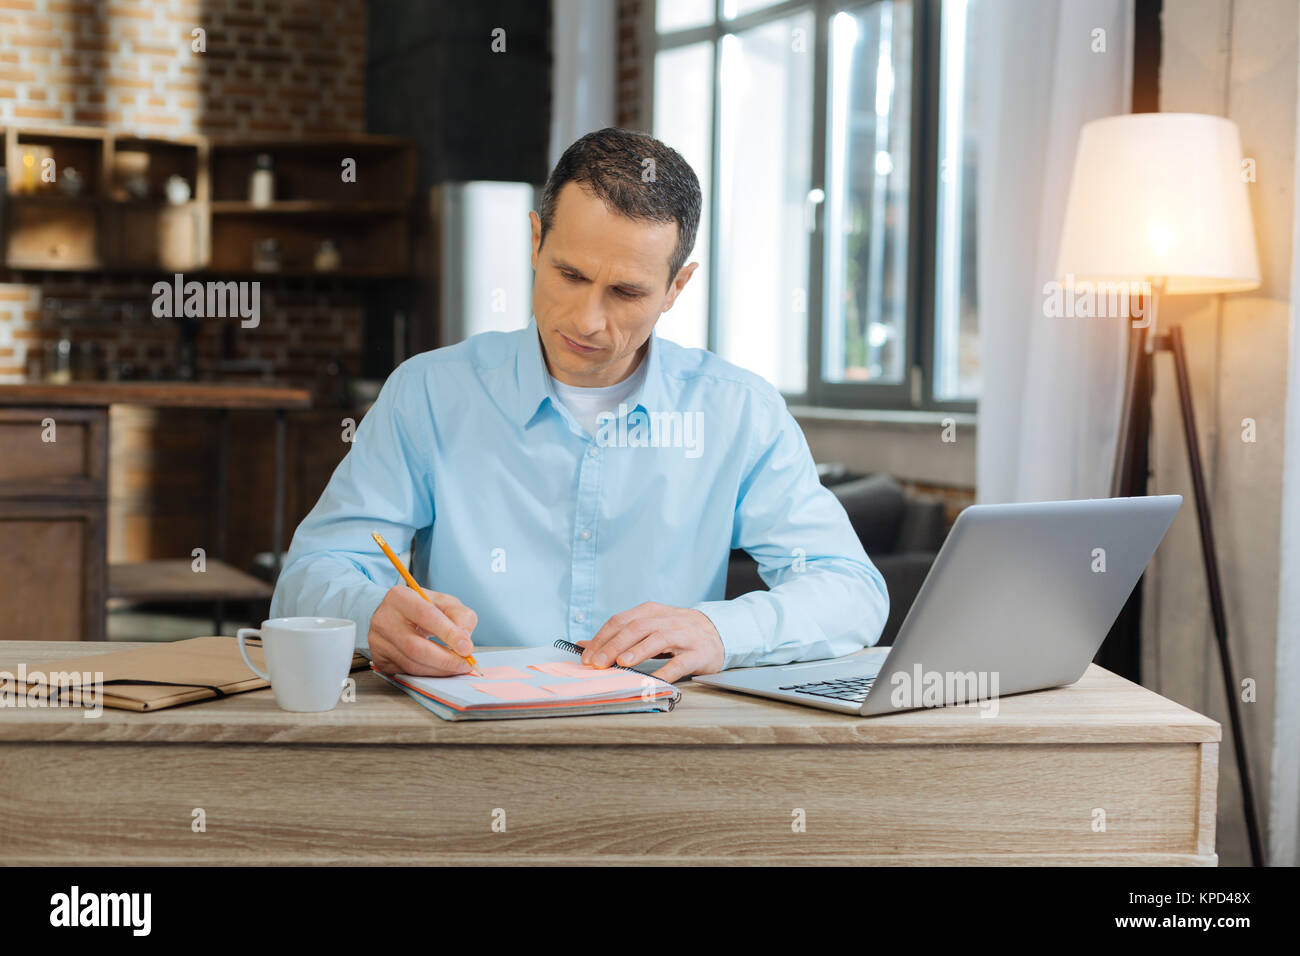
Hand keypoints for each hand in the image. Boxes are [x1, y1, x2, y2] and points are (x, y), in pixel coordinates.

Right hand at [367, 585, 478, 676]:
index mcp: (400, 597)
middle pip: (415, 647)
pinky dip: (427, 674)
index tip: (467, 648)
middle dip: (445, 660)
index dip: (449, 634)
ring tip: (456, 667)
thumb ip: (461, 616)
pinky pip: (406, 672)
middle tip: (465, 664)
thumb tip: (464, 641)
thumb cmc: (422, 607)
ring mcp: (378, 641)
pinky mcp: (379, 658)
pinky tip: (439, 668)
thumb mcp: (444, 602)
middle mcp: (383, 619)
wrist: (395, 614)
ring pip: (411, 664)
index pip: (426, 616)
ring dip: (438, 670)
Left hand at [579, 602, 724, 682]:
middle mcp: (666, 620)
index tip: (586, 657)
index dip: (601, 638)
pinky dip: (666, 671)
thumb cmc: (677, 632)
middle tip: (598, 663)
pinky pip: (681, 662)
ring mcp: (684, 635)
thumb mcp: (648, 627)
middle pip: (636, 628)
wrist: (718, 632)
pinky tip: (654, 680)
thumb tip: (583, 645)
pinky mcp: (699, 653)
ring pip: (658, 639)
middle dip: (614, 645)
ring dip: (638, 651)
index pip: (621, 621)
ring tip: (622, 662)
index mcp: (651, 612)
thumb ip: (618, 635)